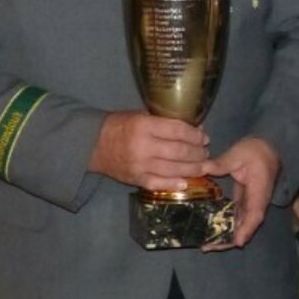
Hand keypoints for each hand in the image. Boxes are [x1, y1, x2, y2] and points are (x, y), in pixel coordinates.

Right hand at [88, 111, 207, 189]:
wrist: (92, 145)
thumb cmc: (120, 126)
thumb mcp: (140, 115)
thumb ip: (166, 121)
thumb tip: (196, 128)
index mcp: (143, 126)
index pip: (178, 130)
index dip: (195, 135)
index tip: (204, 138)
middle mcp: (143, 146)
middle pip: (179, 151)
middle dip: (197, 153)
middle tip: (205, 153)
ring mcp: (139, 165)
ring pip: (174, 169)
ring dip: (192, 168)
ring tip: (202, 166)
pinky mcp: (135, 179)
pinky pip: (159, 183)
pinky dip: (174, 183)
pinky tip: (185, 181)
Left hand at [202, 136, 279, 248]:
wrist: (269, 146)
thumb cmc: (257, 150)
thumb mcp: (239, 154)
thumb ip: (222, 162)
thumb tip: (203, 167)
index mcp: (260, 191)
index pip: (256, 214)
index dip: (247, 229)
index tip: (239, 242)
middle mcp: (257, 200)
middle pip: (247, 225)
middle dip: (230, 239)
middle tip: (208, 248)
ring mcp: (251, 201)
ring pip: (242, 223)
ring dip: (226, 235)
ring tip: (206, 245)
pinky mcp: (245, 199)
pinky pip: (237, 217)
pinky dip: (226, 226)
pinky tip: (211, 232)